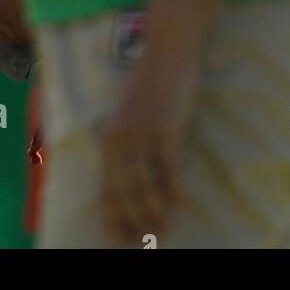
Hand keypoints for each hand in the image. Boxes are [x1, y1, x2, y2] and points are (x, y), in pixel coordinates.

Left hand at [99, 38, 200, 245]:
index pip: (107, 185)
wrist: (166, 49)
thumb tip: (133, 173)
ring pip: (146, 184)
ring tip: (165, 230)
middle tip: (146, 240)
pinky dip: (175, 188)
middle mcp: (121, 138)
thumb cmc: (150, 80)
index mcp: (110, 135)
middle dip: (135, 220)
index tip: (118, 237)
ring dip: (156, 211)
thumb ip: (128, 140)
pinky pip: (170, 166)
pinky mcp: (166, 127)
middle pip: (125, 191)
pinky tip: (183, 204)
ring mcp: (143, 133)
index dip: (113, 214)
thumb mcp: (129, 112)